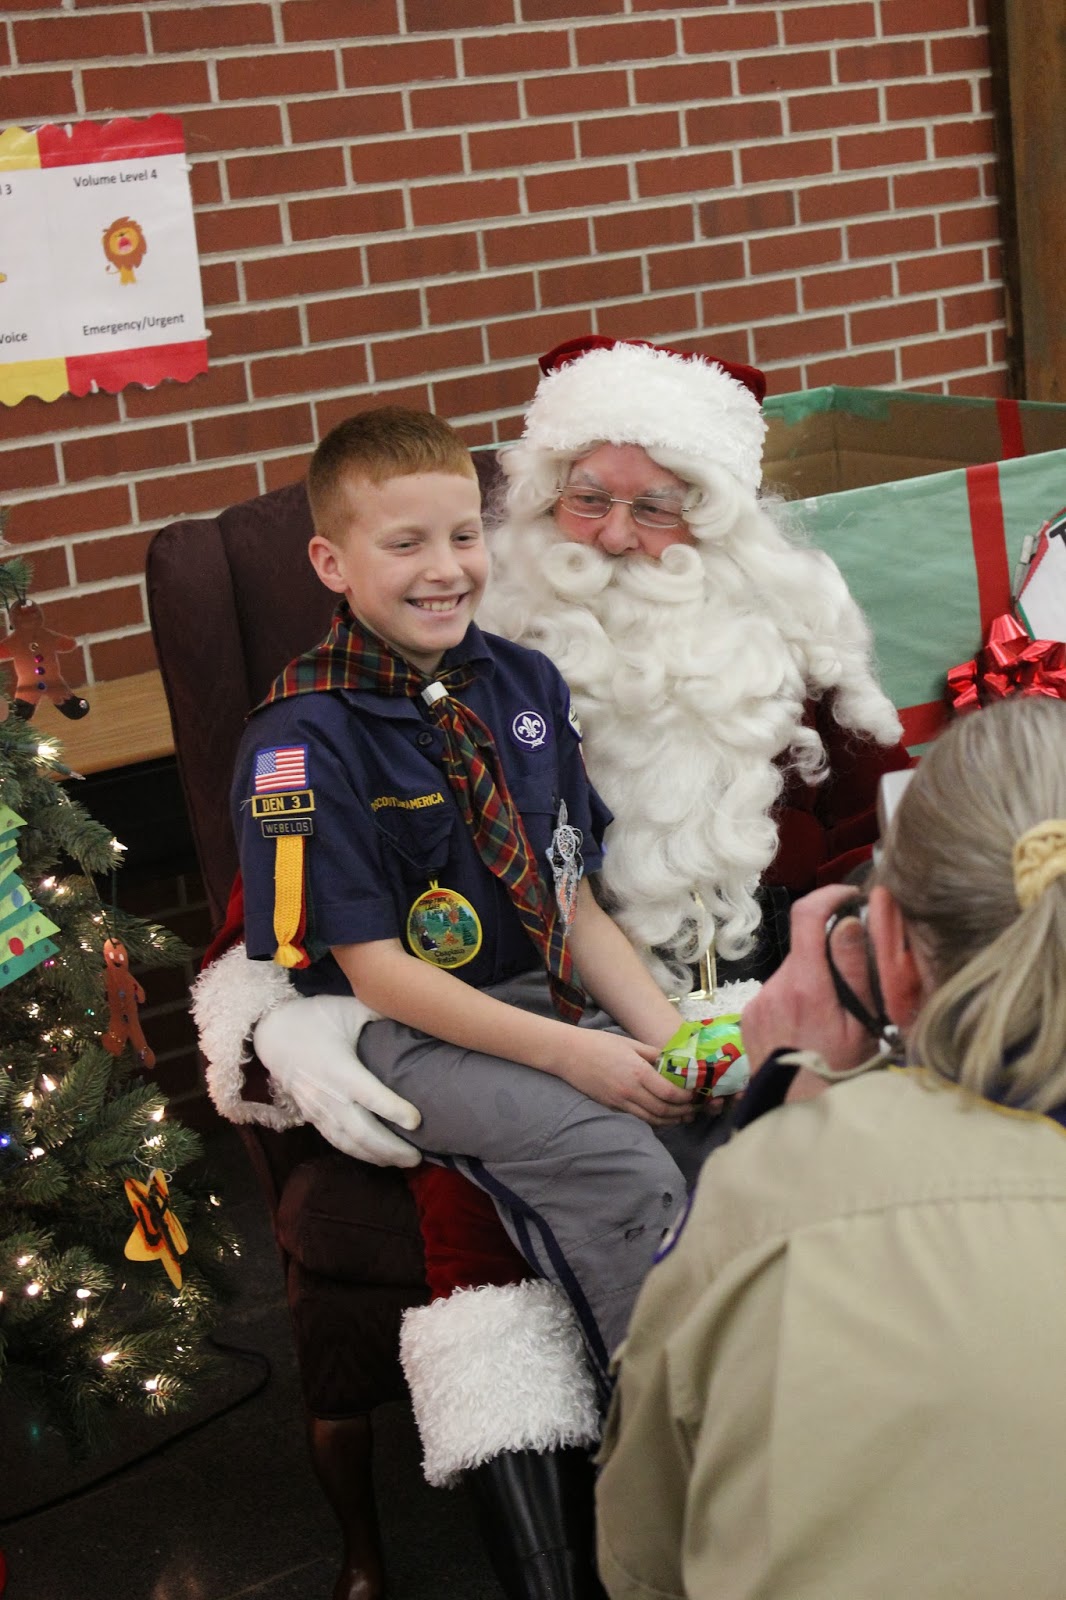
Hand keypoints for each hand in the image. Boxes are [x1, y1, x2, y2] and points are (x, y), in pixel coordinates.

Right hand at [254, 995, 422, 1166]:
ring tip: (403, 1162)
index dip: (393, 1109)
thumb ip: (379, 1012)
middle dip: (390, 1148)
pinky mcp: (311, 1115)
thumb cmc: (314, 1018)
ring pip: (348, 1142)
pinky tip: (376, 1157)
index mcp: (339, 1067)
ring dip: (376, 1156)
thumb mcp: (347, 1008)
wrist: (272, 1033)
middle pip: (361, 1130)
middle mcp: (328, 1094)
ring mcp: (317, 1108)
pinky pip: (335, 1141)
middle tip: (417, 1157)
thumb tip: (414, 1011)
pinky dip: (357, 1153)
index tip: (417, 1121)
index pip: (370, 1094)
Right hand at [559, 1030, 696, 1125]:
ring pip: (652, 1119)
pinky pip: (638, 1118)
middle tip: (696, 1109)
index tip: (697, 1095)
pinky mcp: (612, 1106)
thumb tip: (673, 1061)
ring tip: (684, 1117)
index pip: (669, 1092)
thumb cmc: (599, 1043)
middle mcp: (630, 1090)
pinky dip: (654, 1121)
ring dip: (671, 1121)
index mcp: (638, 1072)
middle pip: (664, 1110)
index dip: (686, 1098)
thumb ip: (653, 1054)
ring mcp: (620, 1101)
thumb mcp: (630, 1043)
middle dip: (684, 1112)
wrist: (568, 1053)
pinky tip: (663, 1117)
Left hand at [740, 885, 880, 1079]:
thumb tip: (848, 920)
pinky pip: (778, 994)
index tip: (849, 895)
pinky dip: (797, 1001)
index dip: (828, 895)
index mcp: (806, 988)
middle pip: (804, 948)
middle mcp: (775, 989)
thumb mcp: (861, 1026)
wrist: (794, 1119)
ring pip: (793, 973)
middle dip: (830, 955)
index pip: (807, 917)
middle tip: (854, 988)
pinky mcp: (749, 1016)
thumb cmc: (839, 1077)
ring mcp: (758, 1003)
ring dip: (814, 982)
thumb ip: (855, 970)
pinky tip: (808, 1031)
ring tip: (831, 1021)